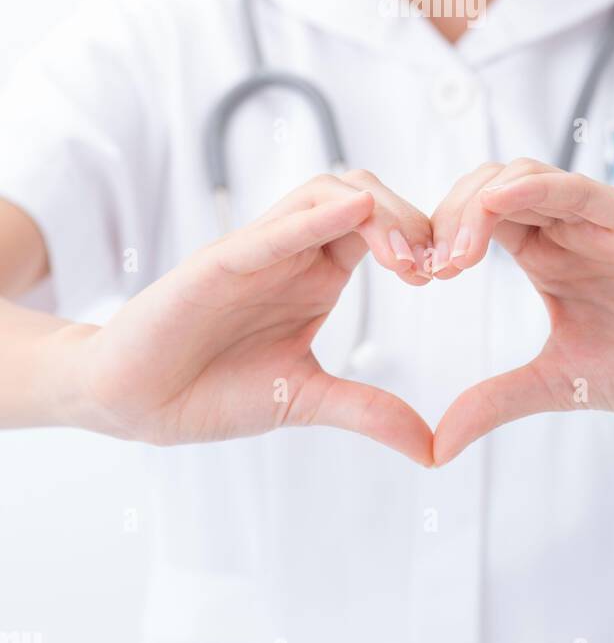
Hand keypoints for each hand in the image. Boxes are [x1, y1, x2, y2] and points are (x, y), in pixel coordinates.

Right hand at [70, 171, 435, 463]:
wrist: (137, 402)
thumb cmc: (213, 389)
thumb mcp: (306, 399)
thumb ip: (369, 410)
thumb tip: (433, 448)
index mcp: (317, 273)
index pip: (379, 227)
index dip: (419, 239)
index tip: (448, 274)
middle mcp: (292, 251)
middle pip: (362, 195)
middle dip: (409, 218)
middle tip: (438, 264)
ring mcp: (255, 251)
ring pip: (323, 194)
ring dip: (375, 212)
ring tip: (407, 257)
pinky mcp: (217, 263)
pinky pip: (270, 230)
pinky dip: (314, 218)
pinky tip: (354, 213)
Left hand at [429, 159, 613, 463]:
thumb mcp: (560, 383)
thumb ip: (498, 400)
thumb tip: (436, 444)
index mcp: (545, 253)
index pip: (478, 220)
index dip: (441, 236)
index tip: (415, 276)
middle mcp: (567, 227)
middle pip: (490, 188)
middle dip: (449, 216)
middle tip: (426, 267)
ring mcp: (601, 219)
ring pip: (526, 177)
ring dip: (480, 204)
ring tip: (455, 254)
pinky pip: (579, 189)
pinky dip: (535, 189)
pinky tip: (500, 204)